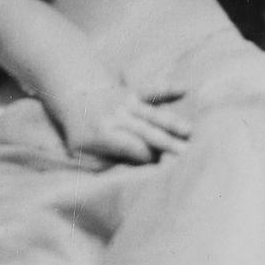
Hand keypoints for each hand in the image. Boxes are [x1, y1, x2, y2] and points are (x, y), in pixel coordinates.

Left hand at [52, 80, 190, 164]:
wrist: (75, 99)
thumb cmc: (81, 134)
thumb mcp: (82, 154)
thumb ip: (102, 164)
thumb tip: (125, 176)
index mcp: (103, 134)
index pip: (133, 148)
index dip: (149, 157)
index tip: (166, 167)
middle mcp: (116, 117)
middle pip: (146, 133)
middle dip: (166, 144)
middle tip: (186, 154)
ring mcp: (125, 102)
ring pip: (153, 114)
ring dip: (172, 123)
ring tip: (189, 132)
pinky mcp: (133, 92)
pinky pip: (151, 89)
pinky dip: (167, 89)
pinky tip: (185, 88)